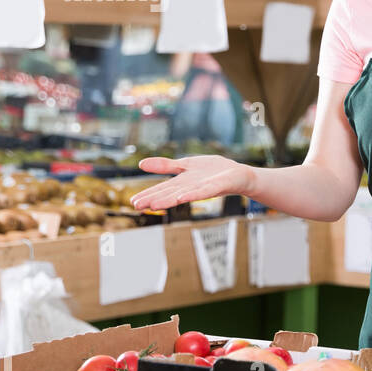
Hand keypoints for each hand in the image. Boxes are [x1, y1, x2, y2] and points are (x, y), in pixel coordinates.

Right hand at [130, 156, 253, 211]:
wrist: (238, 174)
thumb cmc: (213, 171)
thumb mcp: (186, 164)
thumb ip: (165, 165)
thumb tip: (141, 164)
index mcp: (182, 182)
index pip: (162, 189)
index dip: (148, 194)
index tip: (133, 202)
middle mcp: (191, 188)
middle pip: (170, 194)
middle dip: (154, 199)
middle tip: (137, 206)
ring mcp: (203, 188)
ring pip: (183, 194)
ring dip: (169, 200)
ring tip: (154, 205)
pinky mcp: (217, 186)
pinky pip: (204, 191)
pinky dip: (193, 194)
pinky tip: (182, 197)